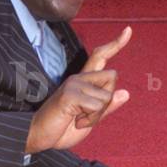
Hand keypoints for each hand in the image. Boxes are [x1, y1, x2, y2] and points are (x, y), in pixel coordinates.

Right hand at [25, 26, 131, 152]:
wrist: (38, 136)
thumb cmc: (61, 129)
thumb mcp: (89, 120)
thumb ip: (106, 107)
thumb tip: (126, 93)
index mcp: (84, 81)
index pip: (101, 56)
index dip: (116, 44)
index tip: (128, 30)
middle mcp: (79, 77)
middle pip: (113, 76)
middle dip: (108, 100)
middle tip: (87, 115)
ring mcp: (73, 83)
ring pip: (107, 96)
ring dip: (97, 115)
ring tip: (78, 119)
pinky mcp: (69, 93)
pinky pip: (96, 106)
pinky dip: (89, 120)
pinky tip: (74, 120)